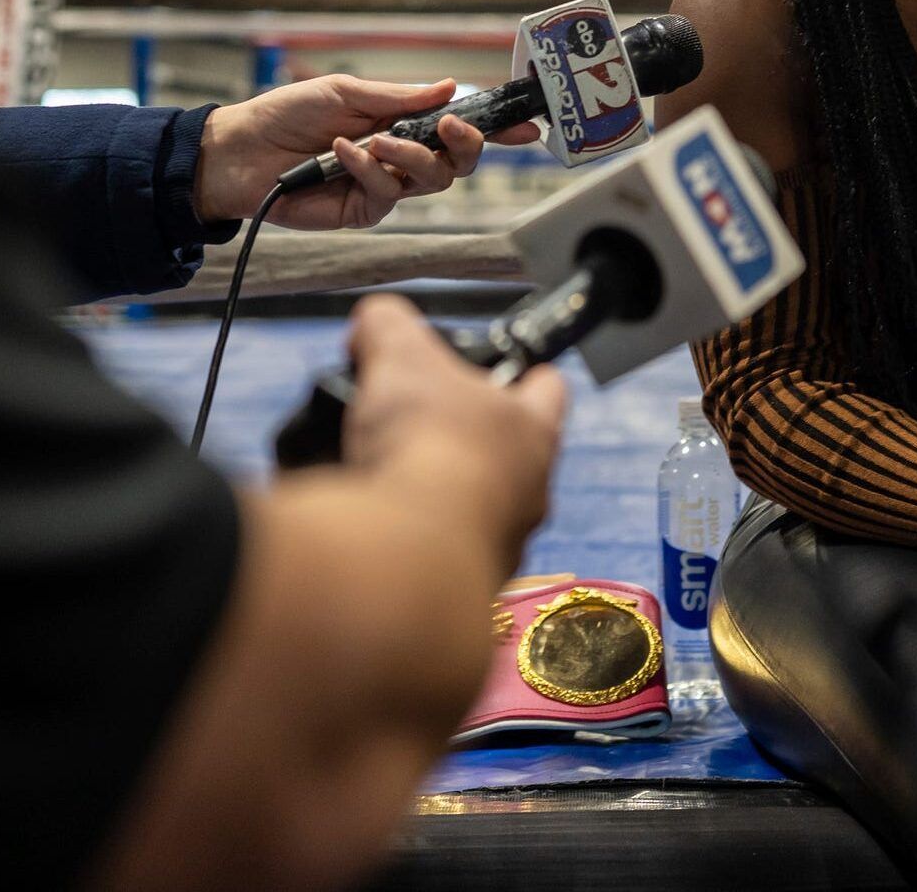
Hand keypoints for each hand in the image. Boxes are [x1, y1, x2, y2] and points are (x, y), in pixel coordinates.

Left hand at [197, 76, 540, 230]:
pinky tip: (342, 152)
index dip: (496, 127)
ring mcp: (385, 187)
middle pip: (460, 162)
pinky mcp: (363, 211)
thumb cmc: (287, 113)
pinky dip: (369, 169)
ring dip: (410, 156)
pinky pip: (387, 194)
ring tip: (376, 140)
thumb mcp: (346, 92)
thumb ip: (399, 97)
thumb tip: (450, 87)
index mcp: (403, 123)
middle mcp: (402, 157)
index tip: (527, 124)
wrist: (240, 150)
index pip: (458, 127)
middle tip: (451, 127)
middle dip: (466, 144)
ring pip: (431, 180)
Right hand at [336, 295, 567, 572]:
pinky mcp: (458, 592)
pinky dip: (406, 542)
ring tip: (383, 478)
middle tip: (414, 426)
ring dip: (433, 497)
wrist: (404, 554)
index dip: (521, 371)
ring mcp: (498, 548)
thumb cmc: (425, 446)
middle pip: (505, 454)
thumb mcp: (398, 356)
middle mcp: (529, 493)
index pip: (546, 388)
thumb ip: (389, 326)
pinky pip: (434, 558)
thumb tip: (373, 324)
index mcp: (531, 429)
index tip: (493, 366)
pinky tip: (370, 525)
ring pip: (472, 511)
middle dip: (460, 441)